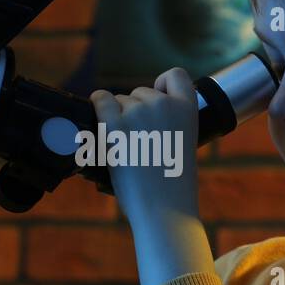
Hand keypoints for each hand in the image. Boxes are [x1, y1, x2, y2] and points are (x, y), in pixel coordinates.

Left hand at [89, 67, 199, 227]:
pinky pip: (101, 99)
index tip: (157, 97)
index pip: (176, 75)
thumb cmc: (171, 186)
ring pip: (120, 100)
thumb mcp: (182, 144)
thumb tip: (137, 111)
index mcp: (188, 109)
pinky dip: (97, 106)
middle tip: (137, 143)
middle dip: (134, 111)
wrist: (163, 209)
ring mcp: (138, 112)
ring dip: (117, 117)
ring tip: (126, 148)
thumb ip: (167, 123)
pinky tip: (99, 118)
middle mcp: (164, 104)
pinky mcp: (115, 125)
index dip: (162, 84)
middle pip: (139, 92)